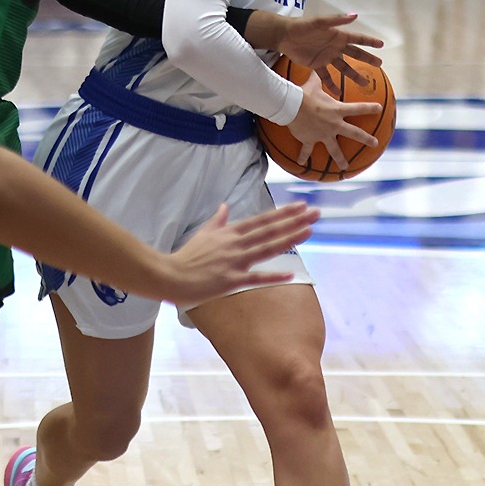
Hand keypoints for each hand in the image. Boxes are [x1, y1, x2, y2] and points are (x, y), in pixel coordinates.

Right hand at [161, 202, 317, 303]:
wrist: (169, 275)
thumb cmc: (186, 257)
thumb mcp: (202, 233)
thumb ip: (217, 220)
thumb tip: (225, 206)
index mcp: (229, 232)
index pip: (261, 220)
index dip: (282, 213)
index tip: (300, 206)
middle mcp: (235, 243)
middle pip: (269, 230)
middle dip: (293, 221)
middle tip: (314, 213)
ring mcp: (234, 261)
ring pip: (267, 247)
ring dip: (288, 238)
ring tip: (309, 230)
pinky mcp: (230, 280)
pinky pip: (256, 278)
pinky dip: (273, 276)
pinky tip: (291, 273)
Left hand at [270, 12, 383, 87]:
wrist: (284, 35)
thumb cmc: (302, 26)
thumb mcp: (319, 22)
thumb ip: (336, 20)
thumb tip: (355, 15)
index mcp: (337, 35)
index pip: (357, 39)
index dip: (369, 42)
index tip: (381, 45)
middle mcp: (334, 46)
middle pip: (355, 54)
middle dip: (367, 59)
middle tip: (379, 65)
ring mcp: (326, 56)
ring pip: (344, 68)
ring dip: (353, 75)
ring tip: (364, 83)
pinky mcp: (316, 65)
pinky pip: (327, 77)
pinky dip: (332, 84)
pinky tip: (338, 93)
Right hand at [284, 72, 381, 170]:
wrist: (291, 106)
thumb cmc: (304, 94)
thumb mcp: (313, 84)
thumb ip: (318, 77)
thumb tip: (318, 64)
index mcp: (337, 111)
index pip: (358, 108)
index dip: (370, 108)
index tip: (379, 109)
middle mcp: (334, 125)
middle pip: (354, 134)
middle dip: (366, 139)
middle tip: (375, 143)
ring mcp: (323, 134)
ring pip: (335, 149)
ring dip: (341, 159)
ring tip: (345, 167)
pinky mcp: (310, 140)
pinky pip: (307, 150)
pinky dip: (304, 156)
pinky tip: (302, 163)